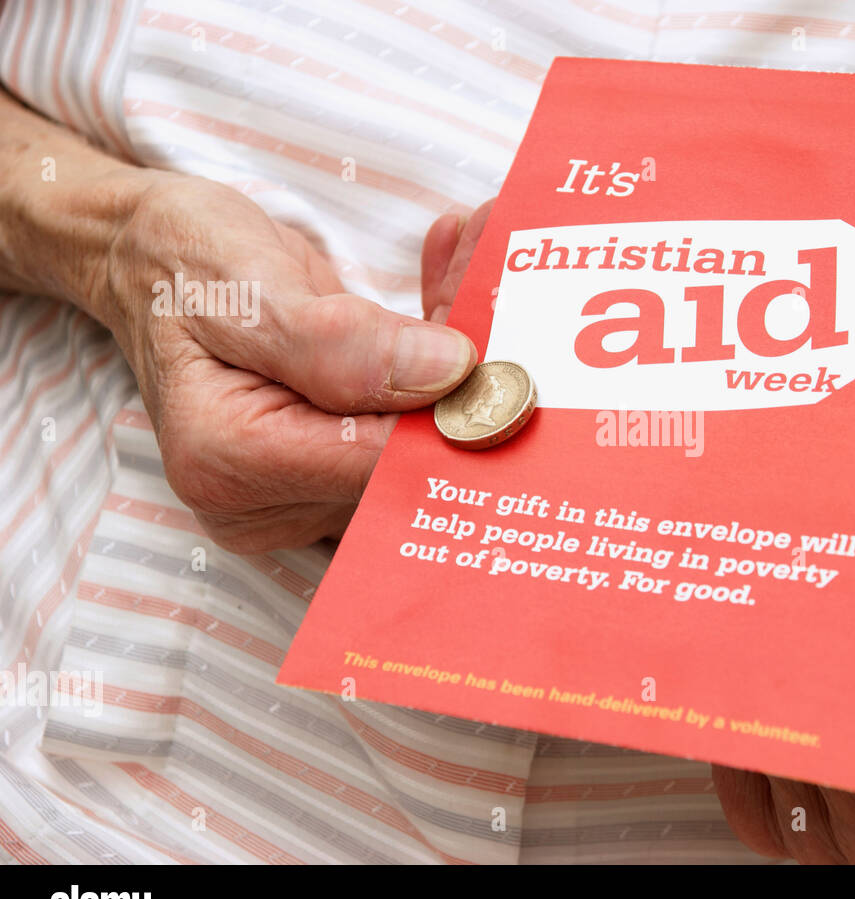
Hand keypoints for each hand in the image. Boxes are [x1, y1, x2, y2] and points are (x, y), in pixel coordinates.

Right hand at [95, 172, 492, 551]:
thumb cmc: (176, 265)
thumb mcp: (247, 289)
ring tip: (486, 250)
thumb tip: (449, 376)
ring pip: (417, 431)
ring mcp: (303, 484)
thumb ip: (341, 345)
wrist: (147, 253)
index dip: (454, 414)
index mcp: (234, 465)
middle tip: (507, 283)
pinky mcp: (332, 457)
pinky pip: (407, 416)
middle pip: (407, 454)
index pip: (379, 464)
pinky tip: (454, 276)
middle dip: (470, 369)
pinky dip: (440, 348)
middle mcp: (268, 496)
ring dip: (463, 344)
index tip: (511, 351)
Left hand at [712, 504, 854, 863]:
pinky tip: (766, 651)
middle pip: (818, 733)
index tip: (841, 576)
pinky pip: (737, 760)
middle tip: (790, 567)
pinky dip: (742, 699)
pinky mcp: (780, 828)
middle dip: (803, 644)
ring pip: (771, 742)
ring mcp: (833, 844)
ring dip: (766, 662)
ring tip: (782, 599)